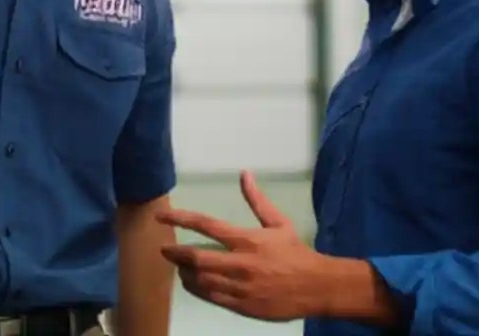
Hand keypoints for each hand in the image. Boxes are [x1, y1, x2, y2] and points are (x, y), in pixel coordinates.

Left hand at [155, 170, 329, 321]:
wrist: (315, 287)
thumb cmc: (295, 253)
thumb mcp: (279, 223)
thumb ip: (257, 200)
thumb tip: (244, 174)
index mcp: (247, 240)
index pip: (207, 226)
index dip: (181, 219)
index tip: (162, 217)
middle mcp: (240, 263)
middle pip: (197, 258)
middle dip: (176, 254)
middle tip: (164, 250)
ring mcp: (239, 287)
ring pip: (201, 280)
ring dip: (185, 273)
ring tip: (179, 267)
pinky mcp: (241, 305)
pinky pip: (211, 297)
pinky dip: (198, 289)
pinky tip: (192, 283)